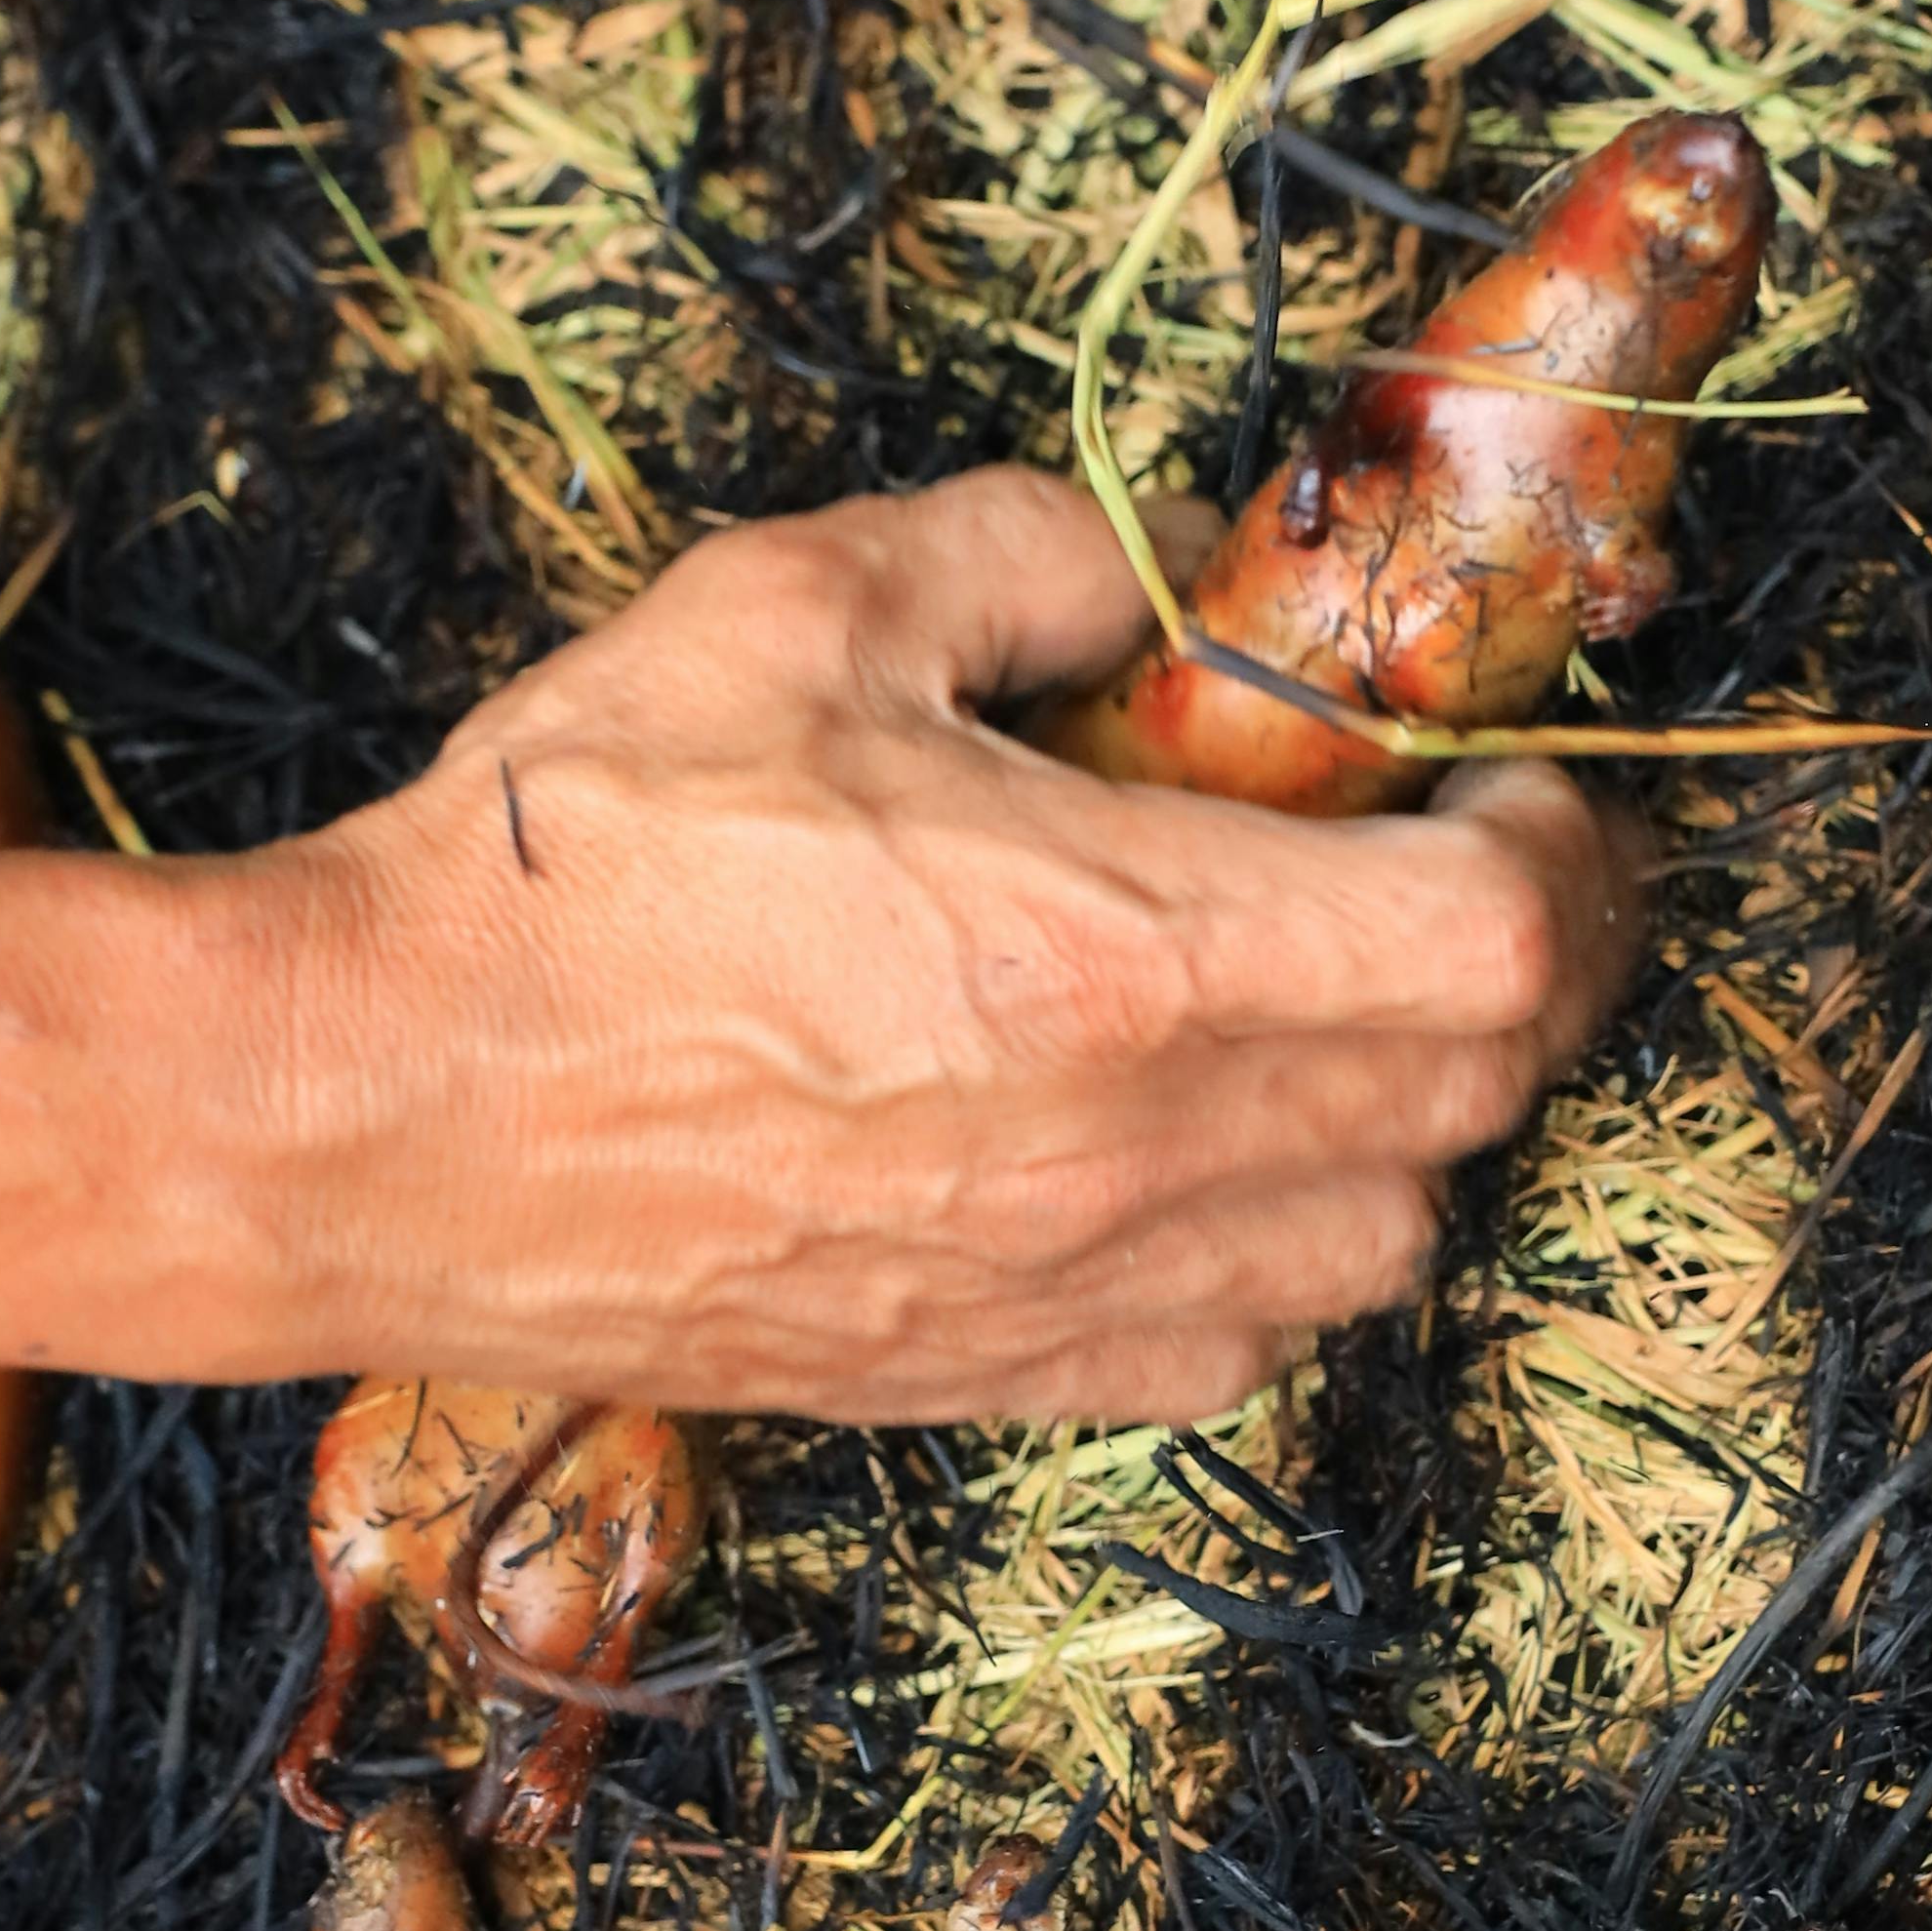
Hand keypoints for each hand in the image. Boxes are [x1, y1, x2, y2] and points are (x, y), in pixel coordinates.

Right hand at [267, 472, 1643, 1418]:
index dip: (1561, 857)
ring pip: (1385, 1244)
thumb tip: (1171, 559)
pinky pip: (1239, 1347)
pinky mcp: (988, 1381)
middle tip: (1462, 867)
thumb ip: (1027, 549)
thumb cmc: (566, 871)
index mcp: (1120, 954)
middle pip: (1475, 1095)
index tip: (1511, 785)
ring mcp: (1065, 1290)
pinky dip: (1280, 1250)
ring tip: (1330, 1010)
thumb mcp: (794, 605)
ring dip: (1411, 1119)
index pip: (1494, 945)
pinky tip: (1200, 1153)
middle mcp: (1133, 1153)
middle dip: (1521, 968)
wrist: (370, 1116)